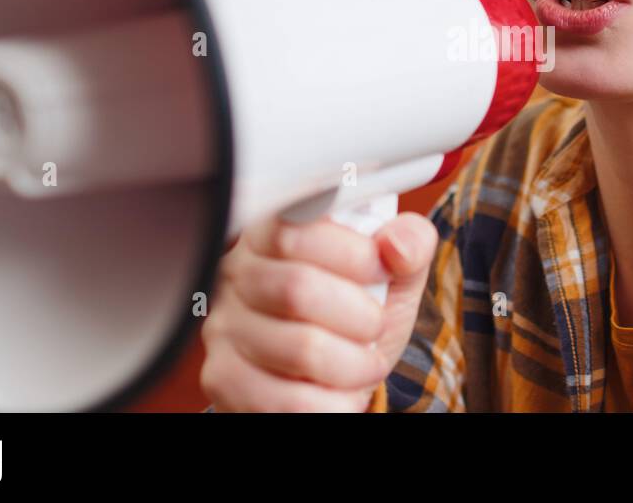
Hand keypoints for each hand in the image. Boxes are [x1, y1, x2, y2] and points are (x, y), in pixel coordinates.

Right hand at [200, 209, 438, 411]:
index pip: (296, 228)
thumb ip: (409, 243)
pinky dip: (334, 403)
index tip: (382, 269)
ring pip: (300, 349)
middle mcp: (236, 273)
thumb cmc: (358, 311)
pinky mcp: (223, 379)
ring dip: (354, 364)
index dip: (352, 252)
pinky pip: (287, 400)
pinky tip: (341, 393)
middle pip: (297, 289)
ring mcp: (223, 328)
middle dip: (360, 316)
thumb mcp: (393, 273)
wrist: (334, 371)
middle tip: (375, 326)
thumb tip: (399, 244)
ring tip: (365, 363)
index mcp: (272, 232)